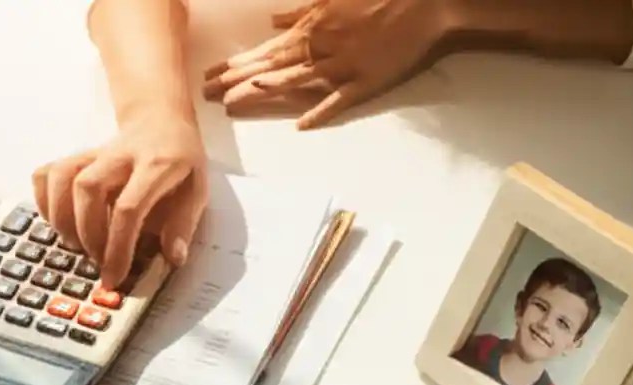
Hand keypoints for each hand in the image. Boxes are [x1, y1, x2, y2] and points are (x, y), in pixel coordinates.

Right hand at [32, 108, 208, 289]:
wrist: (160, 120)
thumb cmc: (179, 159)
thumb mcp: (196, 188)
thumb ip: (183, 224)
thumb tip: (173, 258)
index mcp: (156, 164)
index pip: (128, 207)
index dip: (118, 246)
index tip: (114, 276)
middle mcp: (120, 155)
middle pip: (88, 188)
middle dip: (87, 233)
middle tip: (97, 261)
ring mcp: (94, 153)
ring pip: (62, 177)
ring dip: (62, 218)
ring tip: (76, 245)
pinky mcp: (76, 156)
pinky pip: (47, 173)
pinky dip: (44, 201)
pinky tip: (58, 222)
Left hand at [202, 0, 455, 128]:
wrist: (426, 2)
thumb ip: (302, 10)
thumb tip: (274, 20)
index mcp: (312, 27)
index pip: (264, 50)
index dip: (235, 64)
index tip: (209, 76)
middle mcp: (321, 47)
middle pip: (270, 66)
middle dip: (236, 80)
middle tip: (206, 95)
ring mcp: (343, 65)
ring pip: (295, 82)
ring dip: (263, 93)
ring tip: (232, 105)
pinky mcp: (367, 81)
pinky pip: (340, 99)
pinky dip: (321, 110)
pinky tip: (300, 125)